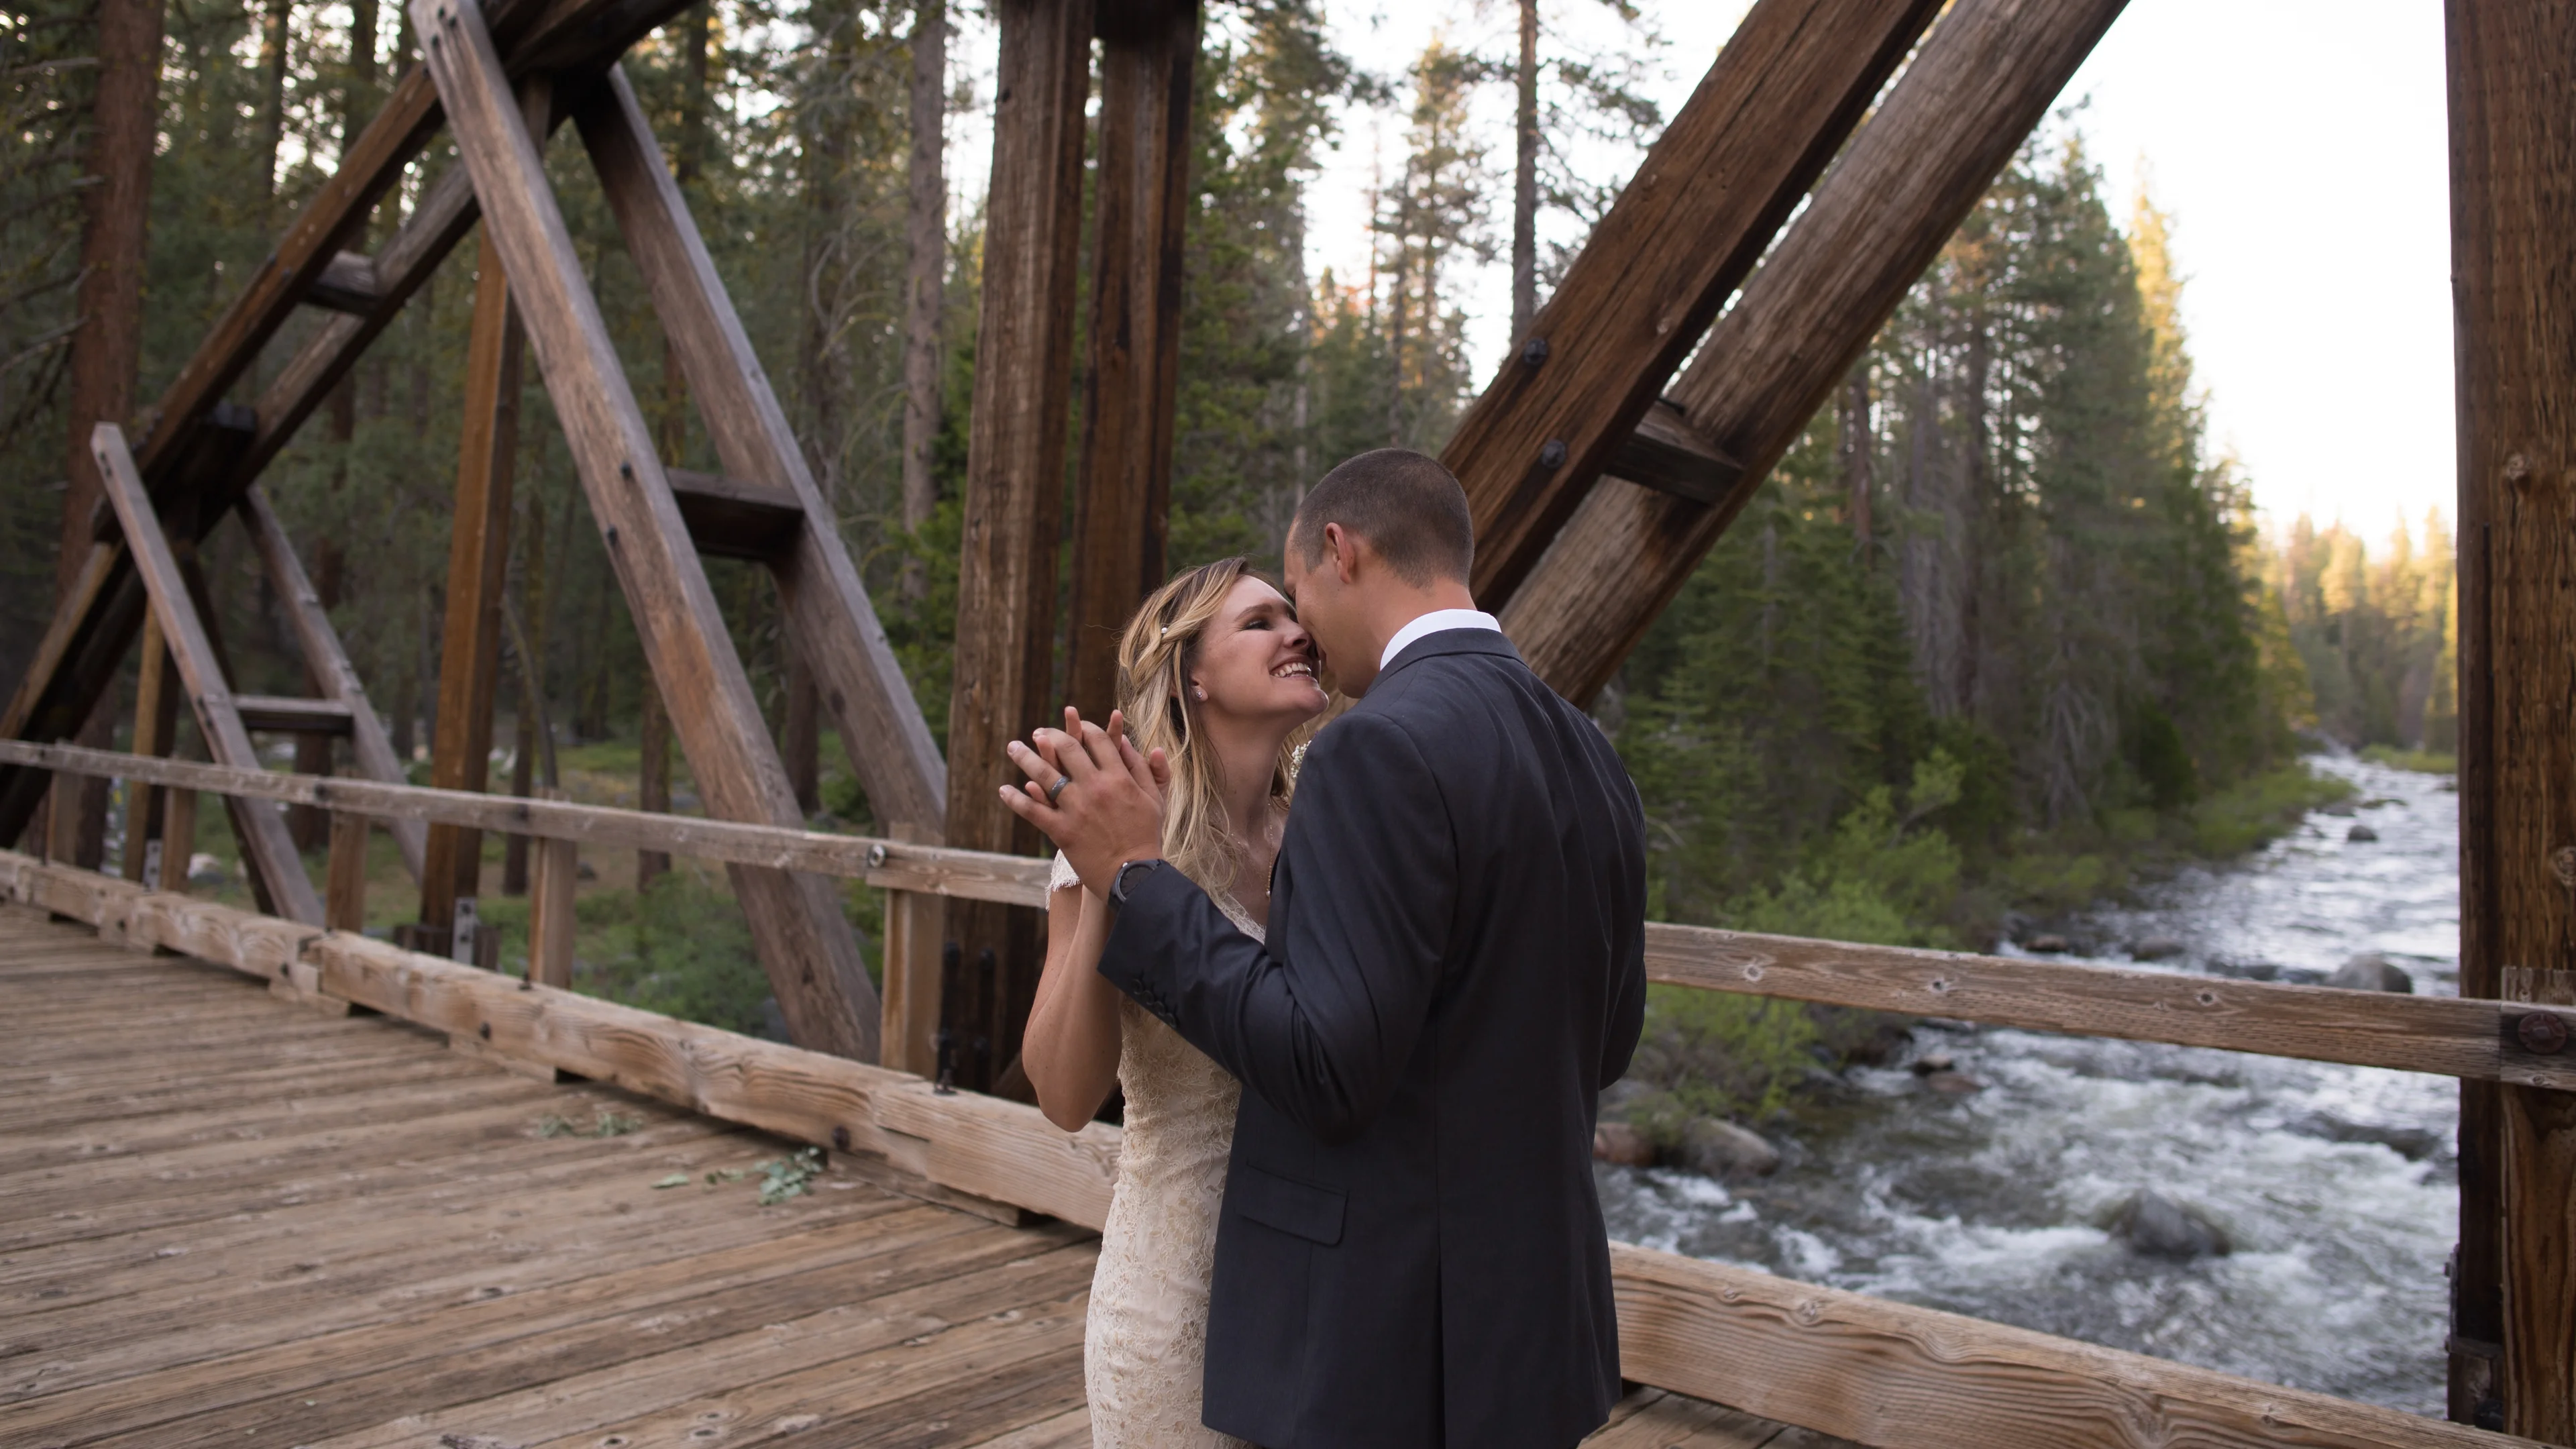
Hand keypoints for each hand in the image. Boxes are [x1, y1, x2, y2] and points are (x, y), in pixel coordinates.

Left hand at [1002, 707, 1169, 896]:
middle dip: (1050, 735)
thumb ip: (1142, 768)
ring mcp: (1076, 808)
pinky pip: (1032, 810)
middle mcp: (1095, 788)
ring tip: (1013, 748)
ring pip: (1044, 775)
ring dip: (1025, 757)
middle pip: (1067, 749)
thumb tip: (1126, 741)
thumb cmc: (1146, 837)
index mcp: (1119, 777)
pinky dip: (1016, 799)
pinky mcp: (1062, 830)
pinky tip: (1004, 790)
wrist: (1134, 875)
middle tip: (1038, 732)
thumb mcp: (1154, 798)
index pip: (1098, 740)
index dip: (1084, 728)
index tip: (1076, 725)